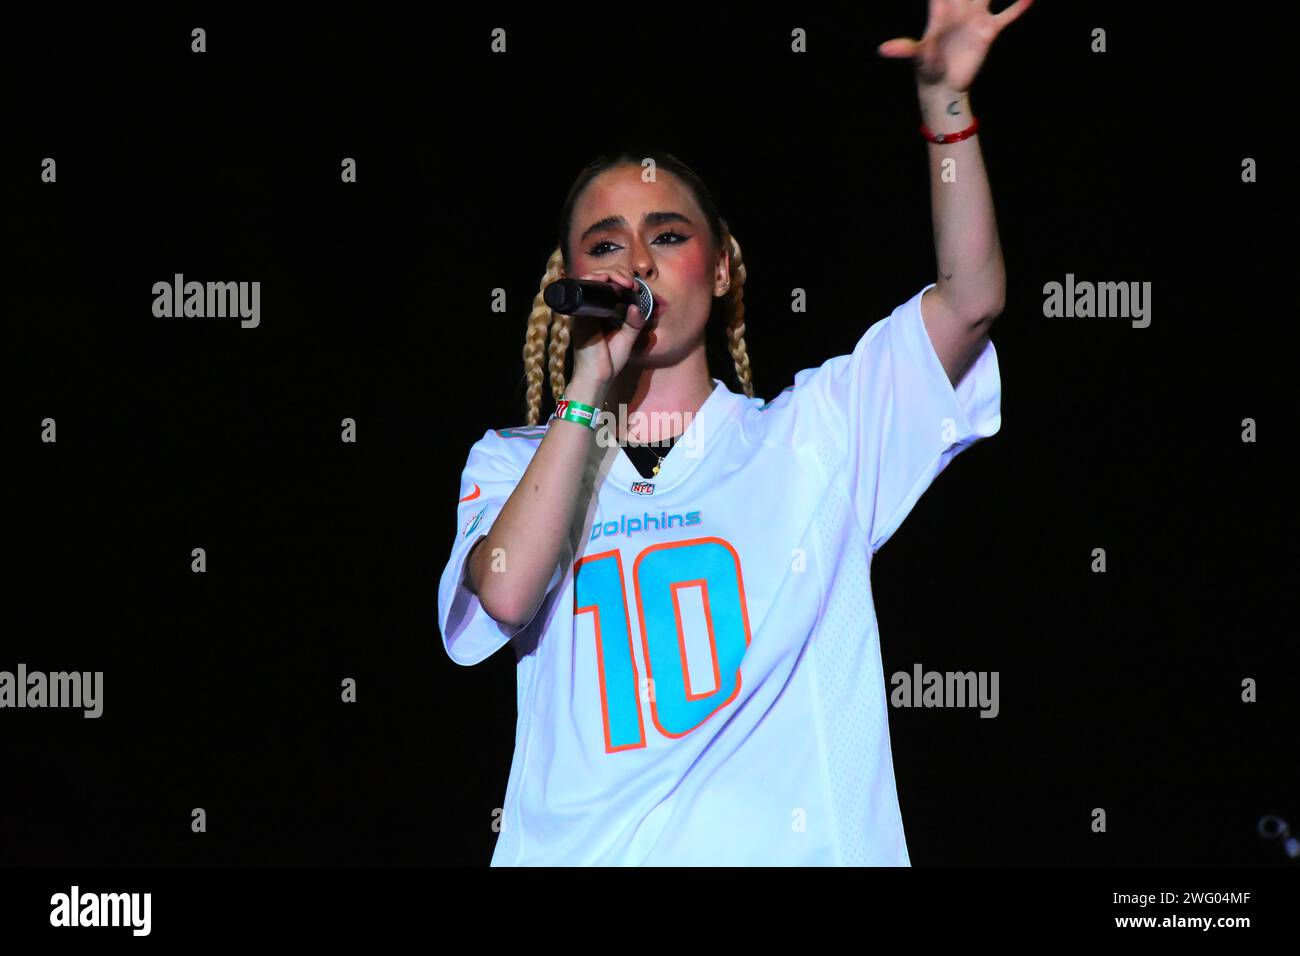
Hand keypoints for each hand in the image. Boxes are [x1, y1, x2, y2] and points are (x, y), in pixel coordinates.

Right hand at [564, 267, 649, 386]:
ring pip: (592, 278)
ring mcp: (584, 309)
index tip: (635, 286)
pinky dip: (593, 279)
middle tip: (630, 283)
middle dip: (618, 273)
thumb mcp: (628, 339)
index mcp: (604, 312)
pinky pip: (582, 288)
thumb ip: (634, 323)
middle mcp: (593, 308)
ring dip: (608, 273)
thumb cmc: (610, 361)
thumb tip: (636, 306)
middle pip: (602, 278)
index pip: (612, 287)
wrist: (597, 376)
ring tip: (623, 282)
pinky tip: (605, 280)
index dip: (623, 279)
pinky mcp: (578, 312)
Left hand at [878, 0, 1034, 92]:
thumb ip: (905, 50)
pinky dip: (1019, 6)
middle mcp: (960, 9)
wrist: (943, 86)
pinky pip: (1007, 15)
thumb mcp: (917, 58)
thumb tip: (883, 51)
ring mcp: (976, 18)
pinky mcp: (988, 32)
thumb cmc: (927, 69)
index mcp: (942, 11)